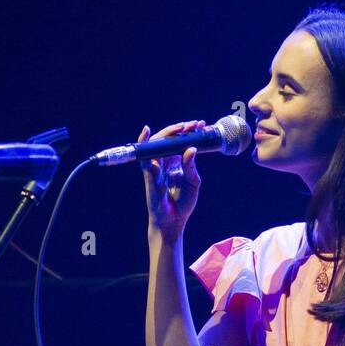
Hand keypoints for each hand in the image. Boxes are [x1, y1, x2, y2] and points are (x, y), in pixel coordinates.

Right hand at [140, 120, 203, 236]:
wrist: (174, 221)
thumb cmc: (182, 202)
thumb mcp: (193, 182)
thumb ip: (191, 166)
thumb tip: (191, 149)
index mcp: (174, 162)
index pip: (178, 142)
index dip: (187, 132)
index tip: (199, 124)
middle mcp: (164, 162)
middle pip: (167, 140)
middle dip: (179, 129)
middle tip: (192, 124)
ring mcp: (155, 168)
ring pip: (156, 145)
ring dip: (167, 134)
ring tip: (180, 127)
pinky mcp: (149, 176)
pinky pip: (146, 159)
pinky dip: (145, 145)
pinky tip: (147, 133)